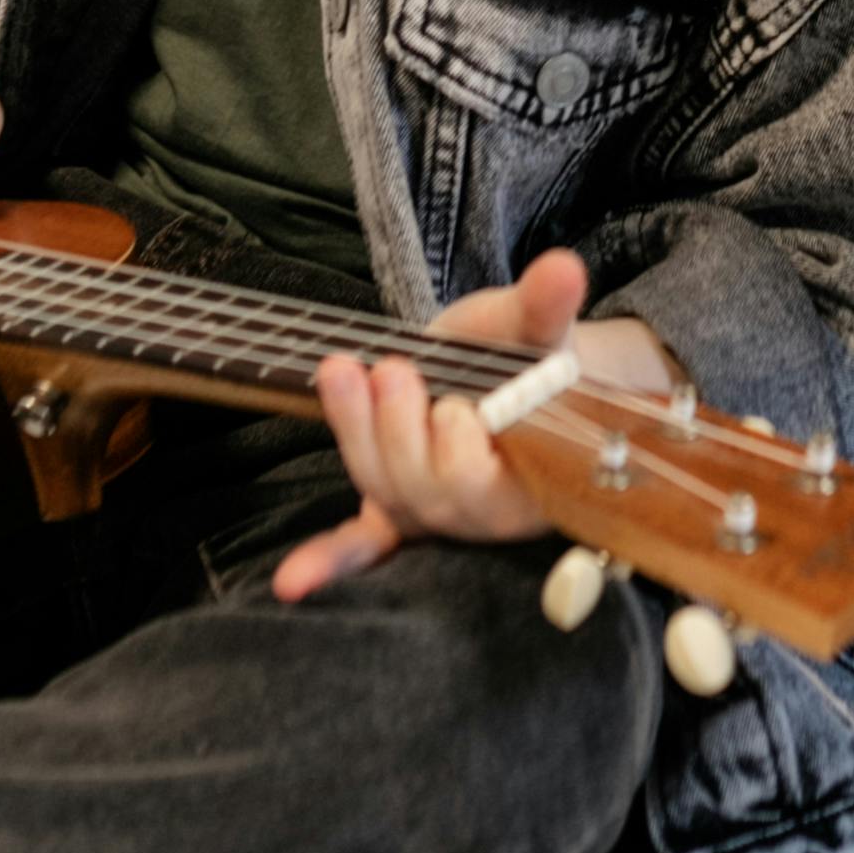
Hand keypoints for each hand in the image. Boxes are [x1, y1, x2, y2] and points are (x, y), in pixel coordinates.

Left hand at [270, 249, 677, 600]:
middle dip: (399, 430)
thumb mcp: (535, 325)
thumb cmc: (529, 354)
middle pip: (428, 493)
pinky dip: (328, 561)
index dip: (461, 450)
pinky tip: (291, 582)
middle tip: (393, 371)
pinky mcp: (394, 513)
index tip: (457, 408)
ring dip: (356, 436)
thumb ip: (545, 306)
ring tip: (342, 372)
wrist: (514, 369)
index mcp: (530, 480)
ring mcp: (433, 516)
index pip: (486, 486)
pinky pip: (362, 545)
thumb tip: (562, 270)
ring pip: (385, 491)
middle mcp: (479, 514)